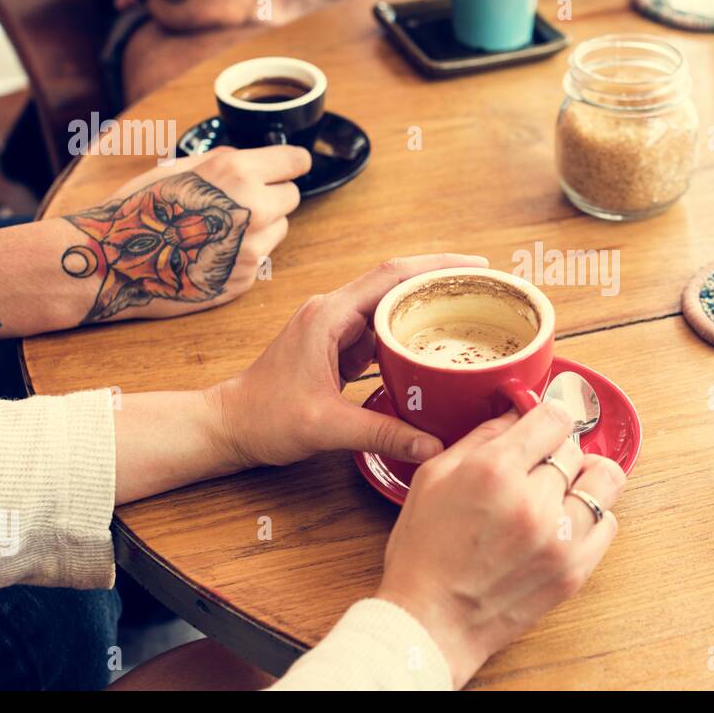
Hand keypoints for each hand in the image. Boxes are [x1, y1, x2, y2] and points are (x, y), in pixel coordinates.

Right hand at [62, 146, 309, 322]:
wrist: (113, 261)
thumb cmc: (140, 209)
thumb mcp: (180, 168)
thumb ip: (225, 161)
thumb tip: (254, 158)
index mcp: (238, 174)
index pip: (295, 162)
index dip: (292, 163)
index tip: (291, 165)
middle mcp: (253, 210)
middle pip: (291, 197)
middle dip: (272, 196)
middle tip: (240, 200)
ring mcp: (253, 248)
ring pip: (280, 229)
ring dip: (261, 226)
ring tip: (218, 228)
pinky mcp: (247, 278)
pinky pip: (261, 257)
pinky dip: (244, 253)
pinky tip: (210, 251)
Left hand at [208, 254, 486, 468]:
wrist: (228, 425)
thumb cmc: (264, 418)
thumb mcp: (327, 428)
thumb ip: (383, 434)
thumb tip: (433, 446)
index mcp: (329, 316)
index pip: (392, 275)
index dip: (436, 266)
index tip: (475, 267)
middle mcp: (333, 312)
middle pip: (396, 281)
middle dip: (441, 280)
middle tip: (485, 288)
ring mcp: (334, 327)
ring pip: (390, 303)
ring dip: (426, 304)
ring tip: (470, 310)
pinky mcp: (336, 345)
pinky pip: (381, 327)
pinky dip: (409, 330)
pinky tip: (434, 342)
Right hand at [375, 407, 626, 687]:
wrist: (429, 623)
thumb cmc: (424, 553)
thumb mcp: (433, 477)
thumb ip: (480, 437)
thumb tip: (516, 414)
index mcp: (494, 470)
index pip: (554, 417)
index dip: (548, 417)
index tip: (543, 426)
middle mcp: (532, 501)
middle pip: (575, 449)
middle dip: (557, 451)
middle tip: (537, 467)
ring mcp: (559, 538)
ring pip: (604, 481)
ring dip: (584, 479)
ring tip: (563, 489)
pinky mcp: (574, 570)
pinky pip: (609, 524)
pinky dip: (592, 517)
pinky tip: (566, 521)